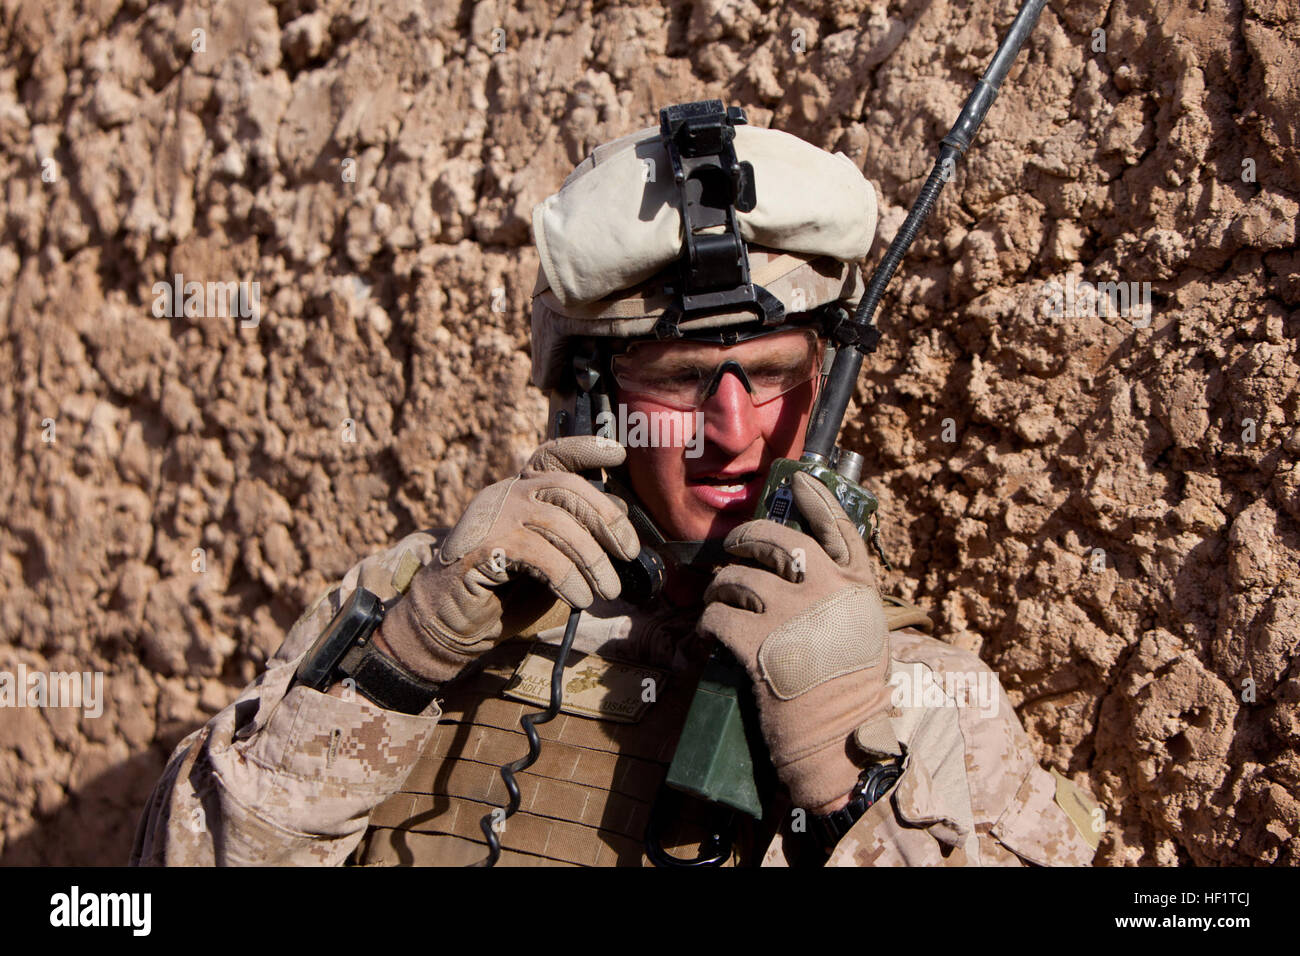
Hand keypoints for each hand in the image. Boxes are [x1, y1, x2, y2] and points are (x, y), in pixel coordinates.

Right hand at [376, 436, 639, 682]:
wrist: (452, 620)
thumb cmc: (507, 592)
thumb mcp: (553, 560)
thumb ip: (578, 537)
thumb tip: (621, 517)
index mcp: (522, 491)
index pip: (553, 456)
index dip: (586, 449)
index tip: (618, 455)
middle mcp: (507, 493)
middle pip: (567, 488)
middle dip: (606, 519)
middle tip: (629, 553)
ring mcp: (493, 514)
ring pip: (558, 523)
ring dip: (592, 560)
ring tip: (609, 590)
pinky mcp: (484, 542)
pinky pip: (539, 554)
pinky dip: (567, 578)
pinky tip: (580, 598)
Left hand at [699, 470, 896, 809]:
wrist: (838, 743)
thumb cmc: (851, 693)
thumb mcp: (863, 632)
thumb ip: (840, 596)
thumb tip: (803, 570)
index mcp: (857, 586)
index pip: (838, 526)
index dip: (816, 498)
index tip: (798, 481)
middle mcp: (825, 589)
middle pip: (773, 538)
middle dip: (745, 539)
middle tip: (734, 552)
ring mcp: (790, 612)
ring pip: (736, 576)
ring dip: (720, 587)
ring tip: (719, 602)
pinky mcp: (757, 641)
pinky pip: (716, 615)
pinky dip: (707, 623)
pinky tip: (710, 635)